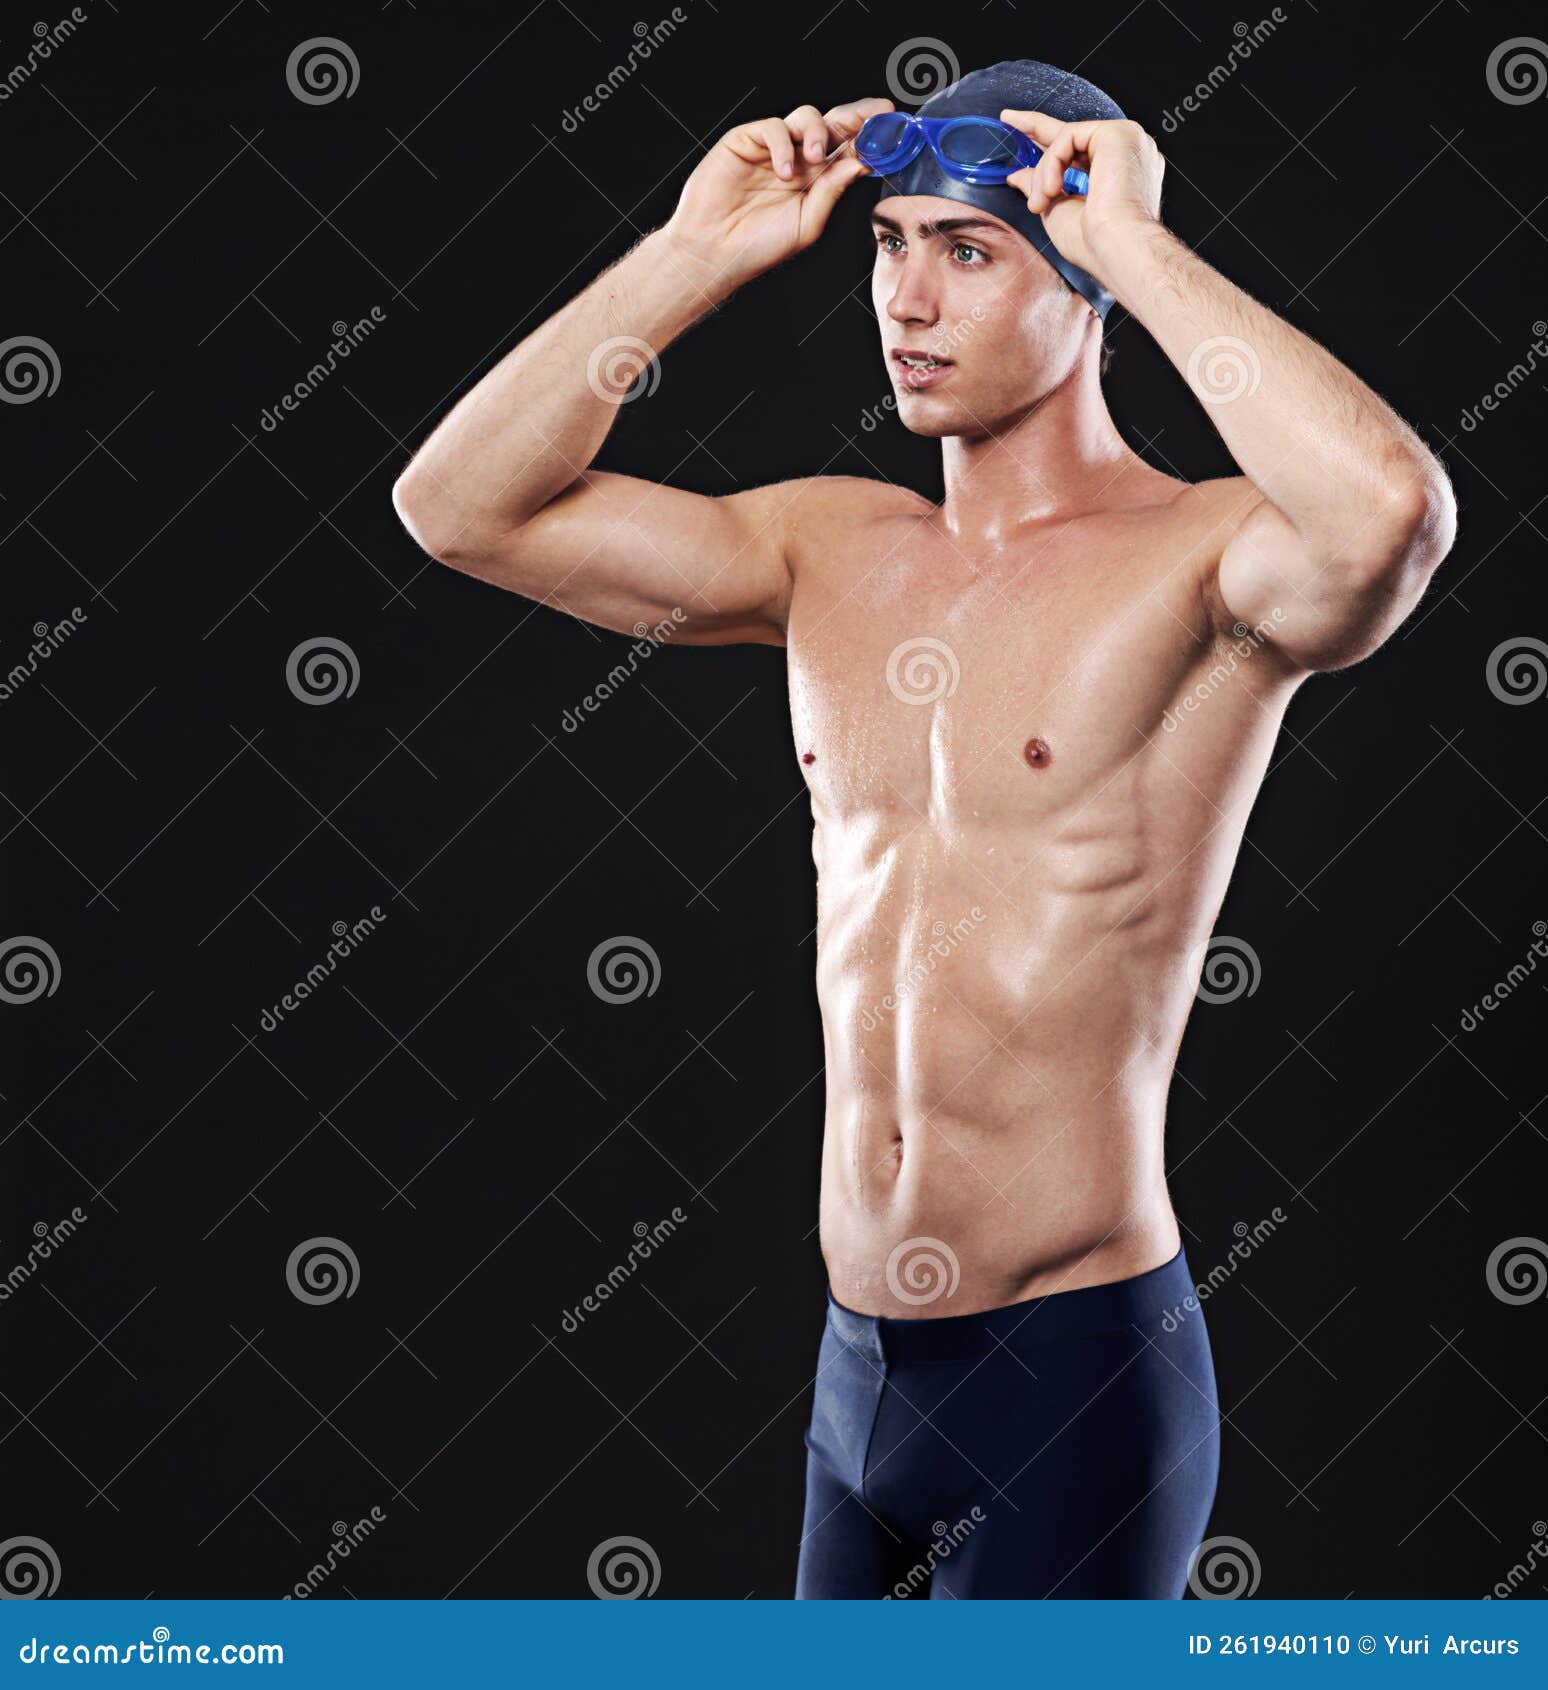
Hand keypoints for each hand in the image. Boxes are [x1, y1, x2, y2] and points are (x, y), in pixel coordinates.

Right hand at [661, 98, 893, 292]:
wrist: (713, 253)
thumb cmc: (758, 247)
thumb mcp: (807, 224)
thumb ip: (831, 191)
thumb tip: (858, 163)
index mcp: (816, 180)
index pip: (848, 149)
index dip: (870, 135)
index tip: (892, 126)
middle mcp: (798, 159)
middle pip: (833, 124)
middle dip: (856, 115)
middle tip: (873, 115)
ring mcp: (772, 148)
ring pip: (805, 118)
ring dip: (816, 132)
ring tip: (813, 157)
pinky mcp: (745, 140)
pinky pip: (771, 127)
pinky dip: (781, 144)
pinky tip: (783, 170)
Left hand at [998, 111, 1164, 280]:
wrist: (1117, 249)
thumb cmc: (1095, 243)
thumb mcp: (1057, 210)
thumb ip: (1040, 185)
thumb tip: (1017, 174)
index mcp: (1119, 173)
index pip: (1079, 150)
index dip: (1047, 141)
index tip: (1018, 128)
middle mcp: (1127, 153)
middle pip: (1073, 135)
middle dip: (1036, 128)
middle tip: (1008, 118)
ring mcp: (1127, 140)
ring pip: (1066, 140)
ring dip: (1044, 172)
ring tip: (1040, 202)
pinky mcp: (1118, 132)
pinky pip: (1068, 136)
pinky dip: (1052, 163)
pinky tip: (1052, 188)